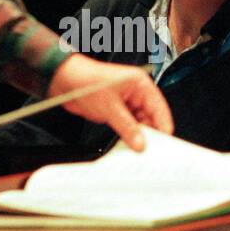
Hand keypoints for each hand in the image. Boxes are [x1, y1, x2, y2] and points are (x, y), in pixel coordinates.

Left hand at [48, 55, 172, 150]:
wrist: (65, 81)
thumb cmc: (86, 81)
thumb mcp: (110, 108)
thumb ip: (127, 127)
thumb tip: (140, 142)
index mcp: (140, 84)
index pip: (159, 107)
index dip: (163, 125)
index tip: (164, 142)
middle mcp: (136, 92)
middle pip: (151, 116)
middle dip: (150, 132)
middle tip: (150, 149)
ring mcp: (126, 102)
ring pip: (140, 123)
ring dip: (139, 135)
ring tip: (138, 148)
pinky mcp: (117, 110)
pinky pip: (128, 125)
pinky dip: (129, 134)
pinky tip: (129, 143)